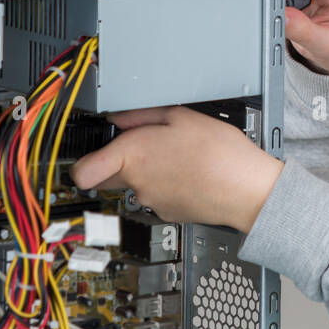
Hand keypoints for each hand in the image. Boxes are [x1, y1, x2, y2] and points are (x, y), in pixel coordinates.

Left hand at [69, 106, 284, 232]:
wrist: (247, 190)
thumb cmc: (220, 153)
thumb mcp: (182, 116)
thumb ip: (143, 115)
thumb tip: (119, 116)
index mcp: (132, 155)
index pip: (82, 172)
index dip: (81, 162)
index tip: (87, 152)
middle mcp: (136, 183)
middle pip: (107, 177)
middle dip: (116, 162)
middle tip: (140, 146)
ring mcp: (152, 201)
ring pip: (136, 185)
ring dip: (149, 172)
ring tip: (181, 156)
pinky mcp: (169, 213)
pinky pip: (158, 196)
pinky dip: (169, 185)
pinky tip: (191, 173)